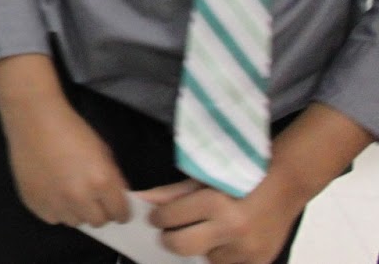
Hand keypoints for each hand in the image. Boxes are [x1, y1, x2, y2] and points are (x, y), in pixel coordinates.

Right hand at [1, 99, 130, 227]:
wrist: (33, 118)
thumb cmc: (71, 129)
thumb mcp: (102, 150)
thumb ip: (113, 178)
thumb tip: (117, 198)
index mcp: (101, 182)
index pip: (120, 214)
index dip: (119, 209)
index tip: (113, 205)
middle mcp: (79, 197)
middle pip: (98, 222)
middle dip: (98, 210)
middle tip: (89, 195)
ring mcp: (54, 202)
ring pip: (74, 221)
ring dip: (75, 210)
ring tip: (66, 189)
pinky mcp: (34, 202)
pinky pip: (52, 217)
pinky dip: (54, 208)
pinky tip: (50, 189)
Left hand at [144, 178, 301, 263]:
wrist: (287, 184)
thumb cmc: (243, 175)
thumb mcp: (206, 177)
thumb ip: (172, 192)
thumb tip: (143, 200)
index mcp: (215, 203)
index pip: (168, 218)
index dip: (158, 218)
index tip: (158, 217)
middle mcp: (231, 228)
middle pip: (180, 246)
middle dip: (169, 238)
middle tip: (171, 231)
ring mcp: (247, 249)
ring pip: (204, 258)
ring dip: (201, 247)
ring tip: (211, 231)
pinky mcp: (260, 262)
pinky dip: (221, 255)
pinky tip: (226, 240)